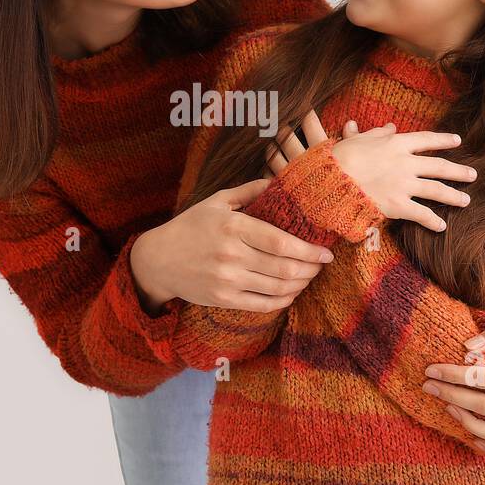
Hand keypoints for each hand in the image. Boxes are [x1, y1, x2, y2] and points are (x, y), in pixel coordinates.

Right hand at [130, 178, 333, 313]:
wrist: (158, 260)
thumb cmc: (190, 227)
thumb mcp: (216, 201)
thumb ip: (249, 191)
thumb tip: (278, 180)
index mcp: (233, 227)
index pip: (281, 243)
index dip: (309, 250)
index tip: (326, 251)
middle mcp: (232, 255)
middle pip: (284, 268)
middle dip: (310, 268)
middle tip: (321, 264)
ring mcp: (227, 280)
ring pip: (277, 288)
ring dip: (301, 284)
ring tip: (309, 276)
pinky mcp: (223, 299)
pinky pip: (263, 304)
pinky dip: (283, 300)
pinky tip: (291, 292)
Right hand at [261, 111, 476, 230]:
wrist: (330, 181)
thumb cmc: (340, 158)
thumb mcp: (359, 139)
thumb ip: (378, 133)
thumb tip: (391, 126)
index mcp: (396, 143)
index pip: (427, 140)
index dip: (444, 141)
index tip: (458, 142)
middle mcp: (405, 163)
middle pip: (439, 166)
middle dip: (458, 171)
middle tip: (473, 175)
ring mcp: (403, 185)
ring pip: (436, 190)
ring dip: (453, 195)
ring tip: (466, 200)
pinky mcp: (397, 205)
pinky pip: (421, 214)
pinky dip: (433, 220)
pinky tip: (442, 226)